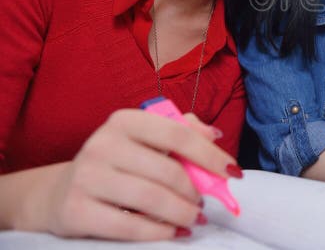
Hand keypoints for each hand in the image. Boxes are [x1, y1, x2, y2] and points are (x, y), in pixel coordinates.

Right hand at [16, 109, 240, 240]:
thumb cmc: (120, 163)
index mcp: (125, 120)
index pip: (178, 134)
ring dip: (182, 212)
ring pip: (150, 199)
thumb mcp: (147, 139)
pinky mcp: (75, 210)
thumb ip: (183, 130)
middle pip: (167, 171)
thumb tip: (215, 135)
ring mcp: (86, 177)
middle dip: (195, 191)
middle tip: (204, 203)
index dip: (210, 155)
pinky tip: (172, 232)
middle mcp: (102, 144)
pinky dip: (158, 232)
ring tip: (193, 218)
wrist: (62, 191)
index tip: (233, 173)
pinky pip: (128, 226)